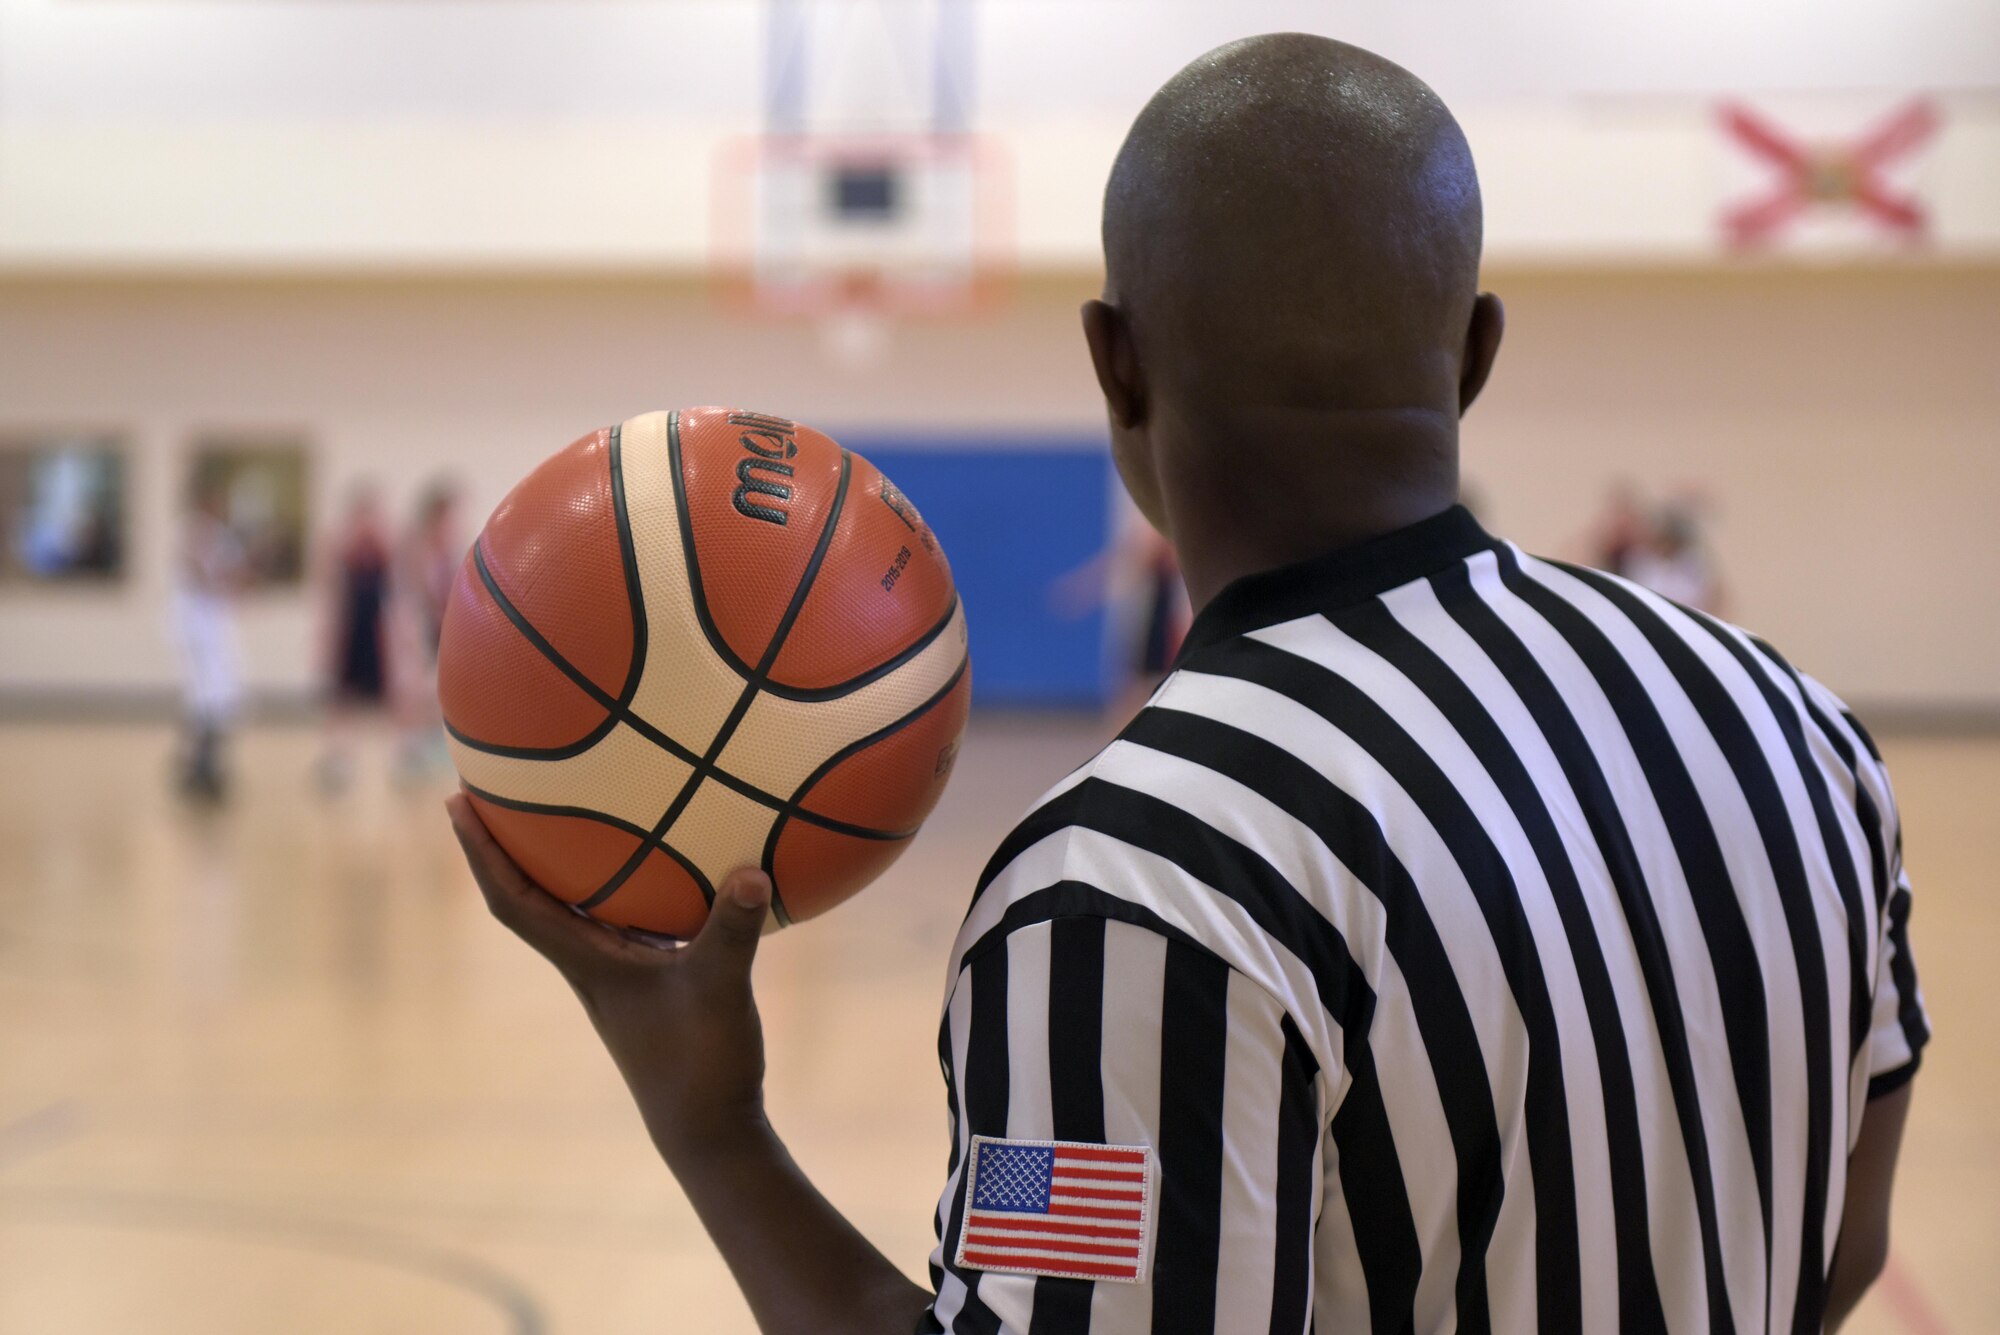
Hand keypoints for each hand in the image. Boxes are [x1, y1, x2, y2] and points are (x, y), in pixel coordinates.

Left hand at [446, 792, 771, 1162]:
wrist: (708, 1132)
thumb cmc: (701, 1065)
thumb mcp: (719, 990)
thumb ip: (730, 932)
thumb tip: (749, 871)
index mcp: (585, 963)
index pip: (512, 901)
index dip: (479, 852)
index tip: (455, 802)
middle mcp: (588, 965)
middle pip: (526, 896)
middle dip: (501, 844)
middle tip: (490, 789)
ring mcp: (614, 976)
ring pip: (568, 909)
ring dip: (550, 864)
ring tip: (554, 814)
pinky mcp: (644, 983)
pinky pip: (616, 919)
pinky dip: (615, 885)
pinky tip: (652, 863)